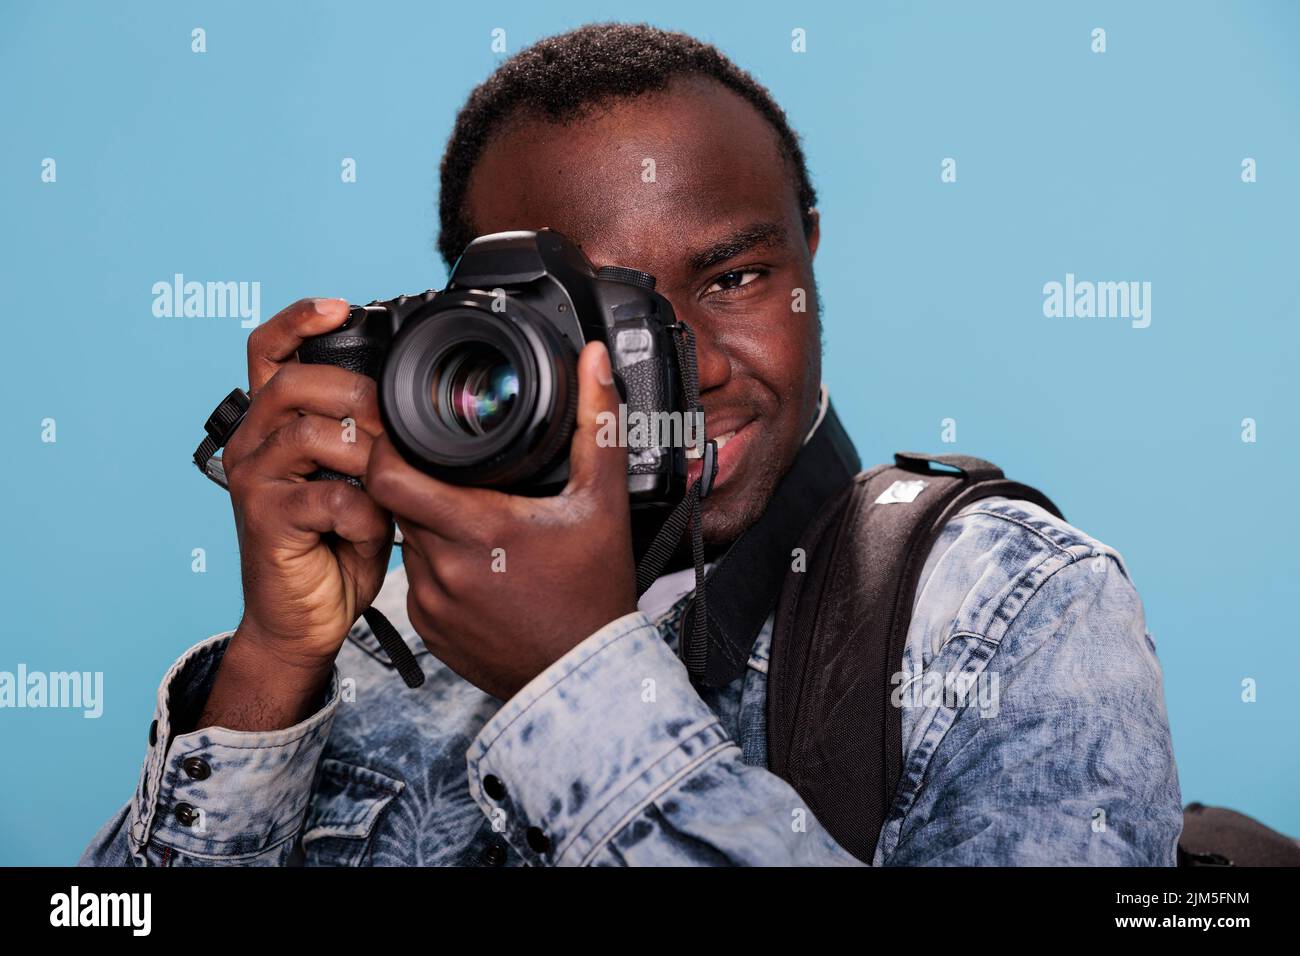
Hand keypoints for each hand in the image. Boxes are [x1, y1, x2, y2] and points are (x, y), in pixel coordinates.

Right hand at [200, 298, 393, 730]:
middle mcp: (252, 443)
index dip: (298, 321)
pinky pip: (327, 496)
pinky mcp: (264, 520)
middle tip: (397, 424)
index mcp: (272, 425)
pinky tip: (375, 530)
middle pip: (293, 383)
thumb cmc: (337, 545)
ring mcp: (253, 480)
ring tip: (392, 480)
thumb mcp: (362, 481)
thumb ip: (374, 442)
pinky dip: (365, 512)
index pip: (267, 352)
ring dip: (367, 454)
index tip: (341, 308)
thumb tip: (419, 411)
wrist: (305, 618)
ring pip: (311, 435)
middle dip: (358, 395)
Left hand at [364, 342, 637, 700]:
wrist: (584, 678)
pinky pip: (414, 582)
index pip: (388, 474)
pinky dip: (436, 565)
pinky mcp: (427, 630)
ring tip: (471, 518)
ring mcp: (429, 603)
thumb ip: (596, 424)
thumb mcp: (604, 501)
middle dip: (415, 479)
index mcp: (475, 527)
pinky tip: (475, 565)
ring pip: (405, 540)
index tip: (404, 430)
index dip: (386, 445)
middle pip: (396, 501)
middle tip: (447, 468)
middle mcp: (441, 567)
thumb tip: (593, 362)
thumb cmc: (595, 593)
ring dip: (426, 523)